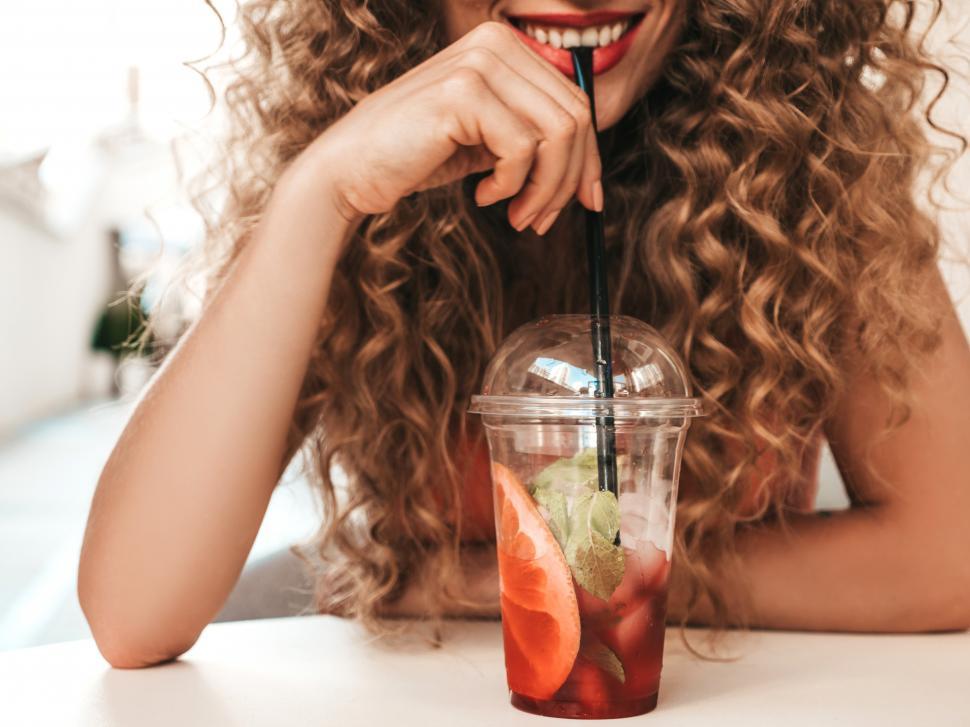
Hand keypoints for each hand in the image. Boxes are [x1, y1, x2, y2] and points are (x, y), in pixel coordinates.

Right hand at [310, 21, 601, 236]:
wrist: (352, 170)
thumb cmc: (417, 157)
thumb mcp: (488, 143)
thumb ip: (534, 141)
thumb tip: (590, 180)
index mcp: (505, 48)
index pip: (576, 102)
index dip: (589, 159)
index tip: (586, 203)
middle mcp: (496, 43)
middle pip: (575, 118)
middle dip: (569, 181)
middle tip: (542, 219)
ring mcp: (479, 63)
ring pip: (558, 134)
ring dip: (544, 190)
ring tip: (518, 216)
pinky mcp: (463, 92)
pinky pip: (522, 150)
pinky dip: (510, 186)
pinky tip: (482, 195)